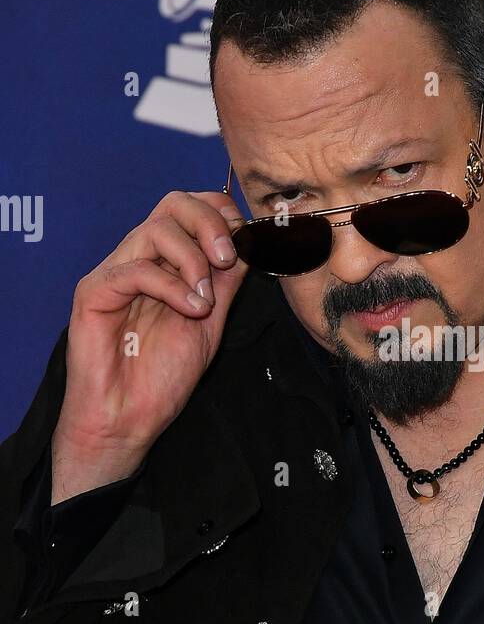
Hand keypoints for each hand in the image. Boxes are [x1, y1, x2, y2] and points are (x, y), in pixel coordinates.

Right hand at [50, 190, 249, 502]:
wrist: (128, 420)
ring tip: (204, 301)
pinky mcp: (94, 292)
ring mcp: (115, 273)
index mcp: (167, 262)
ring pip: (156, 229)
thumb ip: (225, 283)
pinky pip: (136, 268)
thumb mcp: (210, 323)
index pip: (191, 208)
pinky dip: (172, 285)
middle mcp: (140, 259)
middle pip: (173, 203)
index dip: (221, 213)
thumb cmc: (162, 377)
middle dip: (210, 223)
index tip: (245, 241)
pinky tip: (190, 309)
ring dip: (193, 259)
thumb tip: (249, 243)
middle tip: (227, 258)